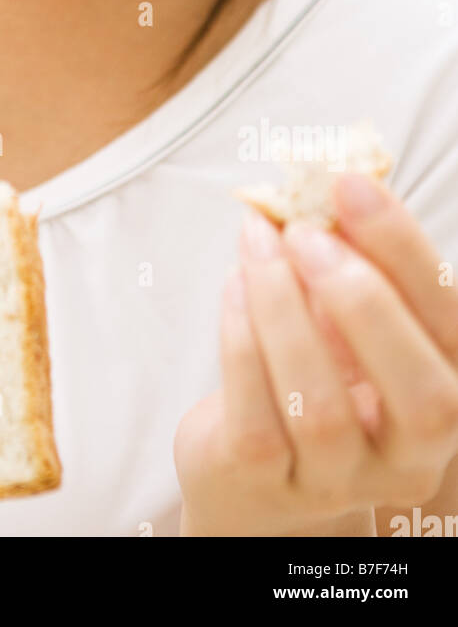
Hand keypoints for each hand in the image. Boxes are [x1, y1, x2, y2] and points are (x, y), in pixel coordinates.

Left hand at [174, 174, 457, 534]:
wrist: (249, 467)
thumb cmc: (308, 369)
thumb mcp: (343, 317)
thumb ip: (350, 262)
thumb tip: (328, 184)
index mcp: (447, 390)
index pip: (452, 324)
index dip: (406, 250)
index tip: (351, 185)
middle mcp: (410, 453)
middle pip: (422, 396)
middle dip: (361, 299)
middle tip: (304, 232)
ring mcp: (341, 480)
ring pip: (320, 406)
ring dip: (282, 307)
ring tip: (257, 243)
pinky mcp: (270, 484)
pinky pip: (258, 417)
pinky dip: (241, 339)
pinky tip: (233, 286)